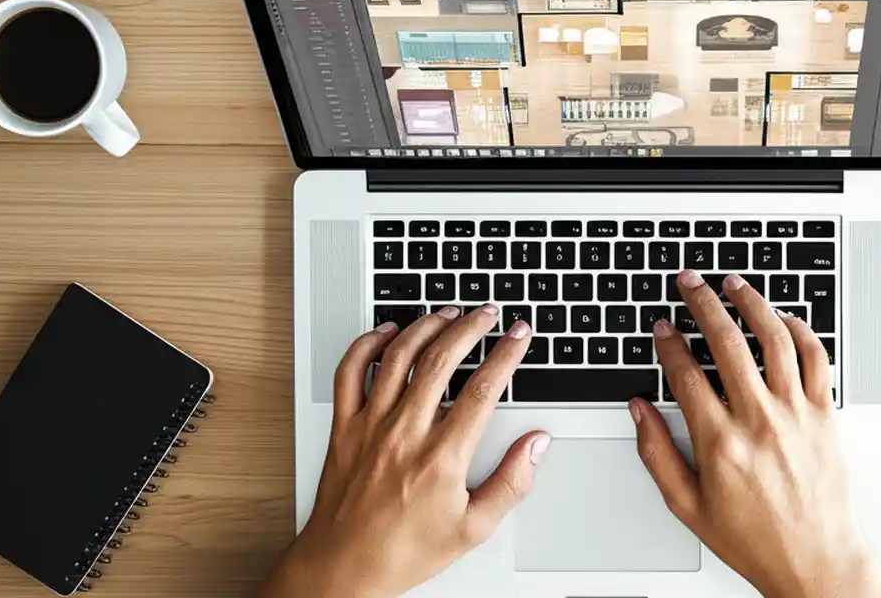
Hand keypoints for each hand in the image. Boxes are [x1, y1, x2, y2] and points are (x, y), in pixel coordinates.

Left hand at [255, 305, 549, 597]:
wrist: (344, 567)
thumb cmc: (404, 552)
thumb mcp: (473, 528)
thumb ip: (511, 483)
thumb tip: (536, 446)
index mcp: (441, 458)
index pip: (482, 390)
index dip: (506, 354)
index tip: (519, 335)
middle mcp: (404, 433)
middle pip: (441, 360)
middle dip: (471, 327)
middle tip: (488, 313)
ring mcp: (370, 426)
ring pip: (399, 357)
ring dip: (427, 326)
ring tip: (448, 313)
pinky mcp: (344, 427)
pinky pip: (350, 373)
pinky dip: (368, 344)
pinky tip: (386, 332)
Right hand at [630, 270, 880, 597]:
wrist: (816, 561)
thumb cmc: (754, 539)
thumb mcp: (688, 506)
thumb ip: (657, 454)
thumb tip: (639, 411)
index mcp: (720, 443)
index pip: (686, 373)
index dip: (669, 343)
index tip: (663, 327)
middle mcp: (759, 421)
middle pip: (727, 342)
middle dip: (703, 303)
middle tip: (690, 284)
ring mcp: (796, 414)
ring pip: (774, 338)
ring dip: (751, 303)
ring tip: (734, 285)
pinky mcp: (825, 414)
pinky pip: (816, 357)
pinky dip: (799, 329)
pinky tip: (782, 318)